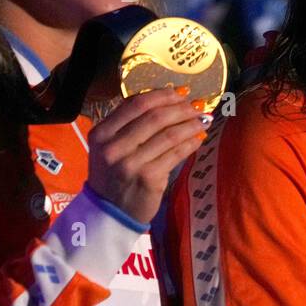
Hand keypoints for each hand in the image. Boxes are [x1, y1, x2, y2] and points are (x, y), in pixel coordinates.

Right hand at [86, 86, 207, 224]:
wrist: (109, 213)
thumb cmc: (114, 175)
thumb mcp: (111, 147)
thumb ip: (131, 124)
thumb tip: (170, 99)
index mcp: (101, 133)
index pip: (136, 104)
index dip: (163, 95)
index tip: (181, 92)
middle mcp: (113, 146)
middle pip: (155, 116)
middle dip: (181, 108)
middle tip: (198, 105)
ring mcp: (130, 163)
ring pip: (169, 134)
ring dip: (191, 124)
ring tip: (204, 119)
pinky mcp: (148, 178)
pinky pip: (176, 154)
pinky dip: (191, 143)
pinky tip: (199, 138)